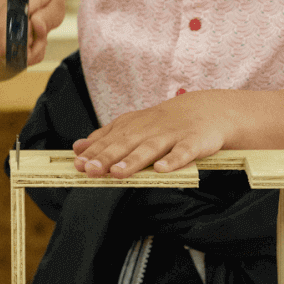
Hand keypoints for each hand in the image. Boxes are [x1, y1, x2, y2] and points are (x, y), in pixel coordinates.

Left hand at [72, 90, 232, 177]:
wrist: (206, 110)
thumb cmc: (164, 123)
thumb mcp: (133, 126)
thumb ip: (106, 138)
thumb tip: (78, 149)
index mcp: (133, 126)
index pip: (110, 140)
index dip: (94, 153)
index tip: (78, 164)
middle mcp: (149, 129)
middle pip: (126, 144)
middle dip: (107, 157)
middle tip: (91, 170)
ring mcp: (171, 135)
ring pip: (151, 148)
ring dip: (134, 160)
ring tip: (118, 173)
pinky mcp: (193, 142)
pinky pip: (183, 152)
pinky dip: (173, 160)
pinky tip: (161, 169)